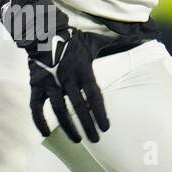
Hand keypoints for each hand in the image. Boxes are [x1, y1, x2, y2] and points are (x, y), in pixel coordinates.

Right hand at [27, 26, 109, 144]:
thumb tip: (136, 38)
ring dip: (68, 127)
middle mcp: (67, 78)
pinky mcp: (36, 85)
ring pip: (59, 110)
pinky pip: (36, 106)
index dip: (100, 113)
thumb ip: (113, 42)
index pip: (94, 95)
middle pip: (79, 106)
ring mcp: (50, 82)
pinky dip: (39, 120)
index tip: (106, 128)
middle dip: (87, 125)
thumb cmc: (72, 39)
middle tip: (95, 140)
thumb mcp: (93, 41)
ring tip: (77, 139)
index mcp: (83, 70)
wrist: (43, 31)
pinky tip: (46, 133)